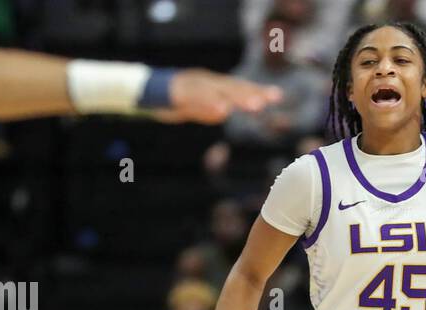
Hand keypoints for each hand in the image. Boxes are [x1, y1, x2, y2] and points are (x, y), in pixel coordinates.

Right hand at [156, 70, 282, 124]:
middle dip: (251, 94)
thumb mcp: (196, 107)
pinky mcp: (180, 94)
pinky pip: (197, 99)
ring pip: (218, 92)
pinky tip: (223, 110)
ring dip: (237, 99)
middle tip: (267, 102)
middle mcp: (207, 82)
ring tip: (255, 106)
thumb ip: (211, 110)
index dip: (258, 90)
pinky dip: (210, 104)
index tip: (278, 96)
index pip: (239, 87)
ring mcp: (194, 86)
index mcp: (214, 85)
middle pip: (232, 87)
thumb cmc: (176, 98)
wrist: (148, 90)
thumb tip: (224, 111)